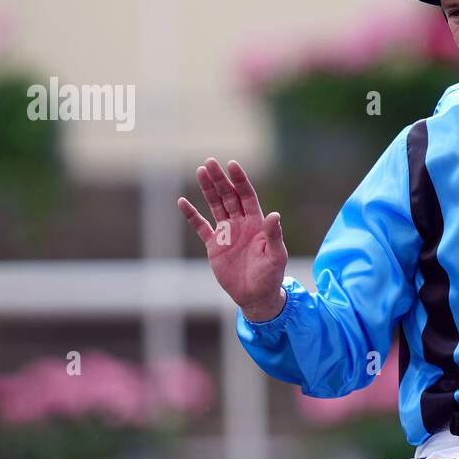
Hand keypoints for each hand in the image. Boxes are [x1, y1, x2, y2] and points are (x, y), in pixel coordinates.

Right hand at [178, 159, 288, 320]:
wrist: (256, 296)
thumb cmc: (271, 275)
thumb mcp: (275, 255)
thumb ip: (274, 234)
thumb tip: (274, 214)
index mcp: (256, 222)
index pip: (247, 195)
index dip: (240, 180)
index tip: (232, 165)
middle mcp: (241, 223)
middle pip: (228, 196)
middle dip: (220, 179)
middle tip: (210, 162)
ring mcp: (227, 233)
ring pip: (215, 205)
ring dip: (208, 189)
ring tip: (201, 171)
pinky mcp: (214, 245)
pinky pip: (200, 226)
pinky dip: (192, 215)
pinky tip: (182, 201)